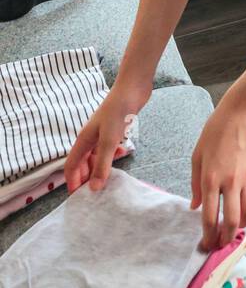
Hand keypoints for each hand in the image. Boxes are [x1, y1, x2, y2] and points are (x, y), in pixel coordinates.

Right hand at [64, 75, 151, 193]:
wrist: (132, 89)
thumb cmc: (118, 113)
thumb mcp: (109, 141)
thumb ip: (102, 165)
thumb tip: (93, 188)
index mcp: (83, 140)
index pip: (71, 165)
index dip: (72, 181)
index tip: (77, 198)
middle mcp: (90, 138)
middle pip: (83, 163)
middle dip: (86, 178)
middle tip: (94, 194)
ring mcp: (102, 134)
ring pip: (96, 157)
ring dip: (100, 168)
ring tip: (107, 180)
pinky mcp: (114, 131)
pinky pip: (109, 149)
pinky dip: (112, 155)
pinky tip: (121, 156)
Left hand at [190, 92, 245, 251]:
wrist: (241, 113)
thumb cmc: (215, 133)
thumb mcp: (197, 157)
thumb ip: (196, 185)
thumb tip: (196, 207)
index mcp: (211, 179)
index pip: (210, 217)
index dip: (208, 236)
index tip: (207, 245)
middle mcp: (231, 181)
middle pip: (232, 220)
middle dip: (226, 237)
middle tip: (222, 243)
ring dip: (242, 224)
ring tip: (236, 228)